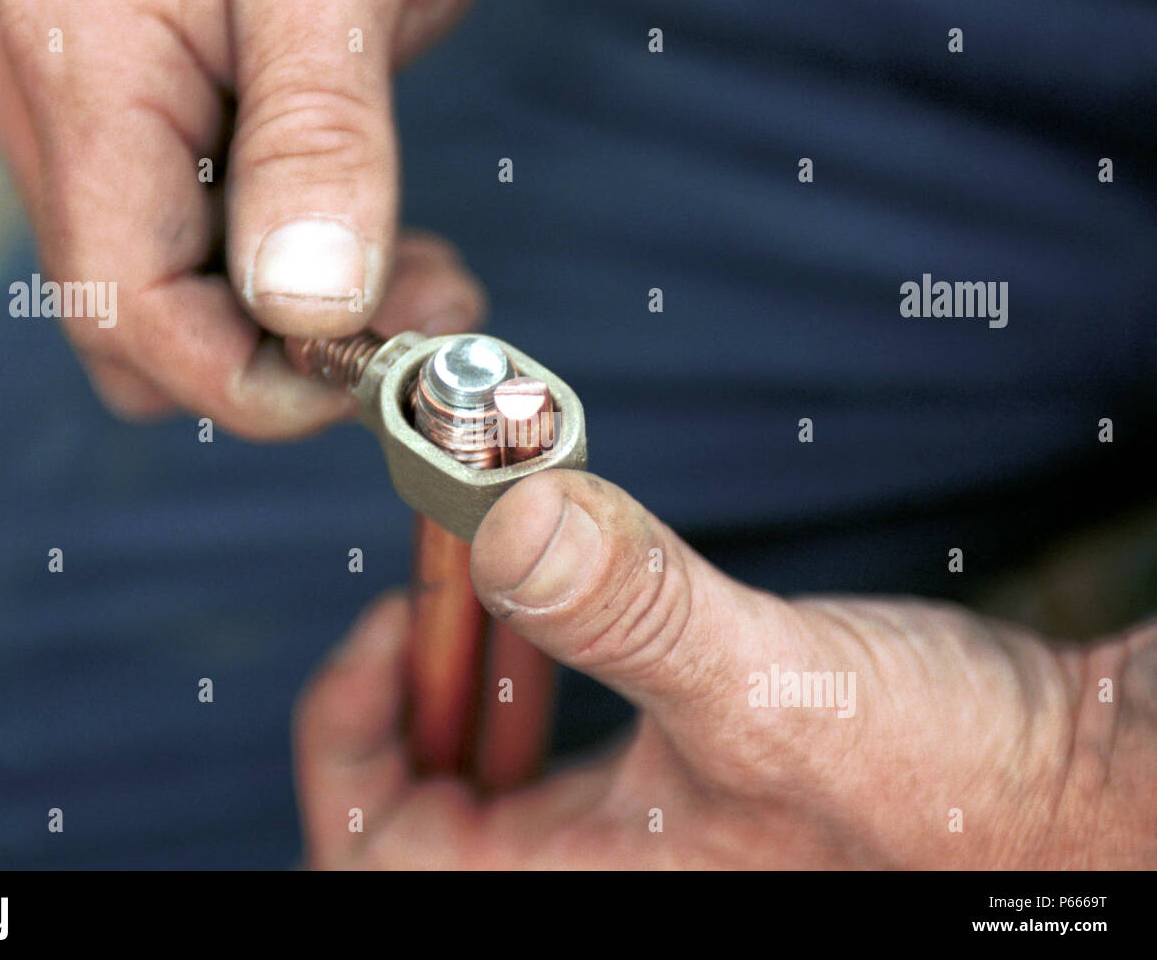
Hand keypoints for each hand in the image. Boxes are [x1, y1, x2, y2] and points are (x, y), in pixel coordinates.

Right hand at [0, 0, 481, 438]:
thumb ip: (313, 143)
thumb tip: (304, 305)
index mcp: (85, 75)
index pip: (131, 311)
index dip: (251, 383)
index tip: (370, 379)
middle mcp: (67, 112)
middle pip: (141, 330)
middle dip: (278, 364)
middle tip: (411, 326)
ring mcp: (107, 122)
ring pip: (179, 307)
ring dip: (299, 332)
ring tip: (423, 286)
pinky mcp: (164, 128)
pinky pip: (208, 255)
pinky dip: (296, 285)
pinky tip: (383, 257)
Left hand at [294, 470, 1155, 867]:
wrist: (1056, 784)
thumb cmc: (943, 785)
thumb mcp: (769, 687)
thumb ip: (631, 608)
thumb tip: (503, 514)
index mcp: (577, 888)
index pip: (374, 846)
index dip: (346, 725)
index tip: (390, 612)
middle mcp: (587, 874)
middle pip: (416, 794)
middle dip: (413, 673)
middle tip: (450, 568)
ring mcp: (623, 837)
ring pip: (482, 760)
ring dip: (473, 660)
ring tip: (504, 573)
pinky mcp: (662, 791)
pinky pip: (552, 739)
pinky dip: (537, 660)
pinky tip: (569, 600)